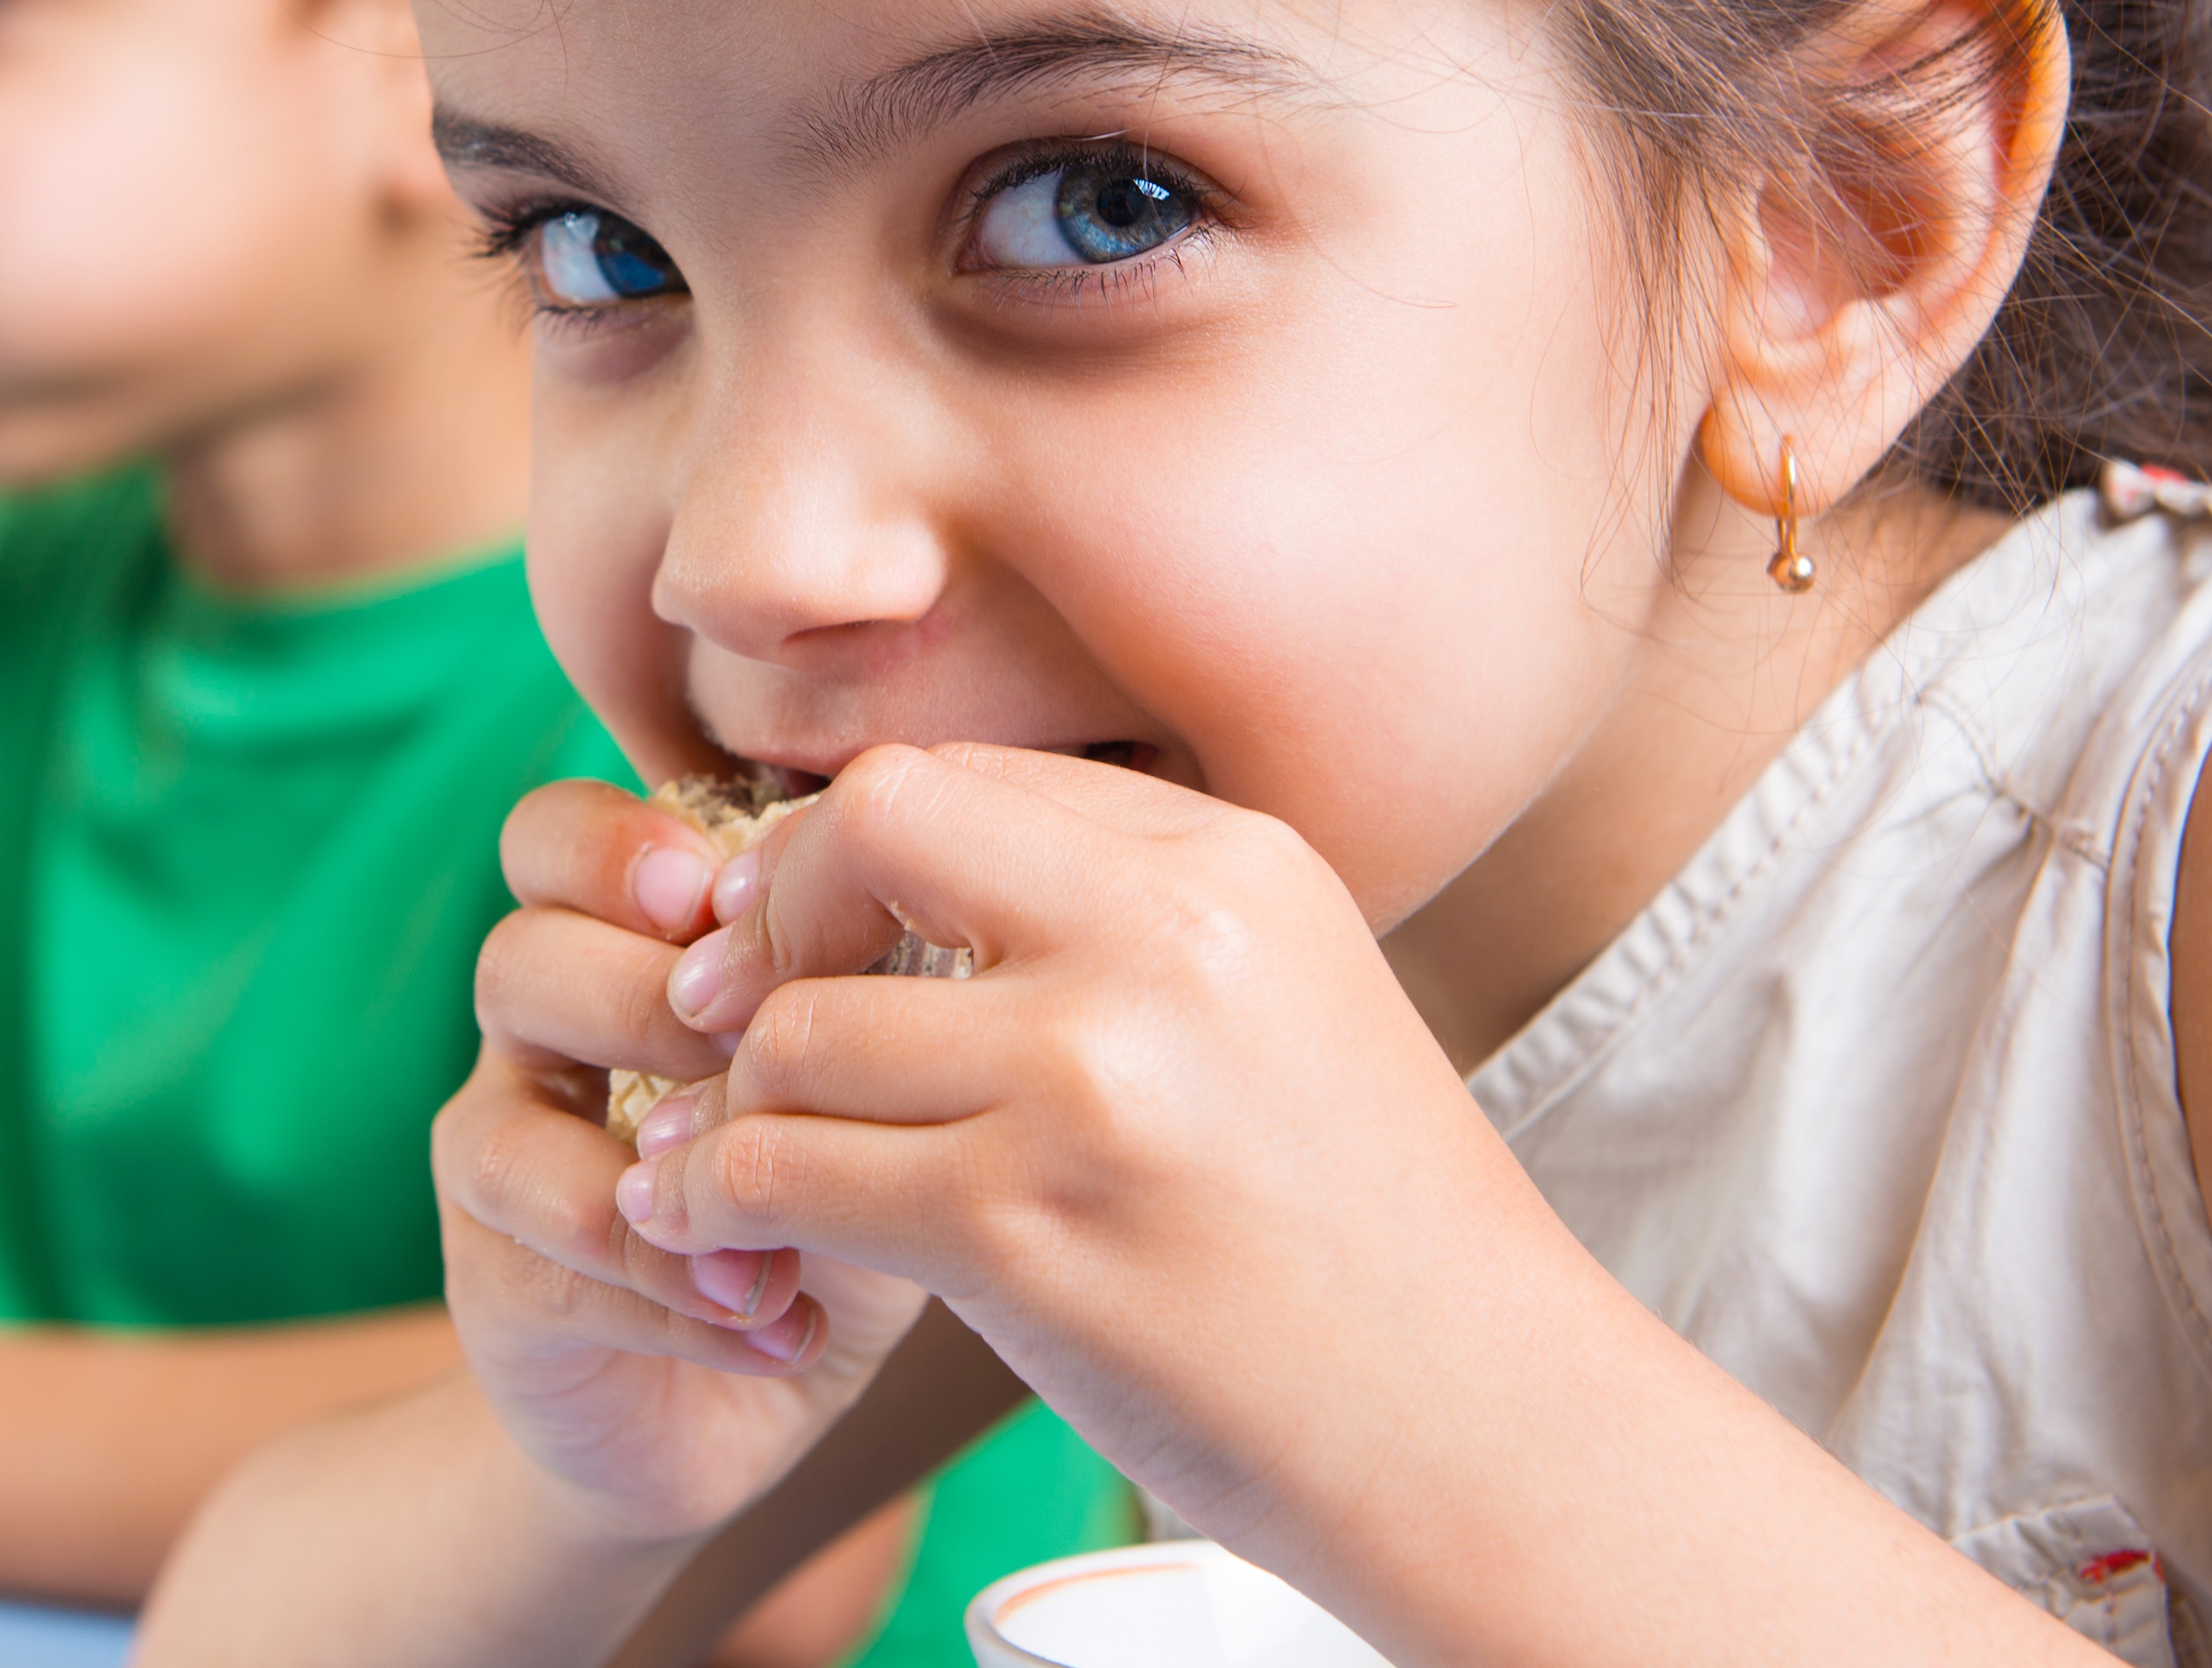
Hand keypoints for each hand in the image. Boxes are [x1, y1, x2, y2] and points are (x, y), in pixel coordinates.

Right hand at [431, 779, 927, 1550]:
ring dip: (658, 1159)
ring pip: (506, 1130)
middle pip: (521, 957)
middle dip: (646, 996)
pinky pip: (552, 1261)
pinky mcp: (496, 1281)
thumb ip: (868, 1001)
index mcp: (615, 948)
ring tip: (779, 1222)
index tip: (721, 897)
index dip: (615, 848)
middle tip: (757, 1053)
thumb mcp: (866, 1088)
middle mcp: (538, 1035)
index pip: (556, 840)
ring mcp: (504, 1155)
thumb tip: (935, 931)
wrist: (739, 1404)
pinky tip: (783, 1323)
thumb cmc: (825, 1203)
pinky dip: (676, 1292)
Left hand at [621, 744, 1578, 1568]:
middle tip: (741, 1012)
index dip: (849, 853)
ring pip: (796, 1028)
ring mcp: (1090, 1082)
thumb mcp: (1284, 1006)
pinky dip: (717, 1205)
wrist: (1494, 1435)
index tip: (811, 936)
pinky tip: (719, 1235)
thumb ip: (1121, 926)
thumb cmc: (1375, 1244)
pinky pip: (782, 1172)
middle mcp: (1162, 941)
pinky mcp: (1024, 1231)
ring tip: (726, 1161)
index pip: (962, 775)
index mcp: (1233, 864)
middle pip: (865, 825)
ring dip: (734, 1105)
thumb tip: (895, 876)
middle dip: (774, 915)